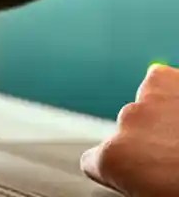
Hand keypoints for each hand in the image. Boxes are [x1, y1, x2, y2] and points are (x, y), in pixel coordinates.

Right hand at [82, 64, 178, 195]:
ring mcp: (146, 99)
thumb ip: (135, 180)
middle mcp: (124, 125)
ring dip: (162, 119)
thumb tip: (137, 176)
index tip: (140, 176)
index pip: (93, 162)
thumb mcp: (156, 194)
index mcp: (115, 160)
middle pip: (124, 133)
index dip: (121, 171)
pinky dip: (170, 91)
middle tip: (175, 161)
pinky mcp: (165, 78)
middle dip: (147, 143)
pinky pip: (158, 80)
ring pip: (143, 107)